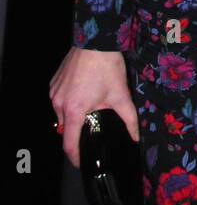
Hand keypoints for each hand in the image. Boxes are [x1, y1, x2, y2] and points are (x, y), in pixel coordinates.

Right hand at [49, 47, 138, 168]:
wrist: (96, 42)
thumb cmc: (107, 68)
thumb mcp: (121, 96)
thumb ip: (129, 120)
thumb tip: (135, 137)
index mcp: (74, 110)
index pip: (69, 143)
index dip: (75, 157)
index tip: (81, 163)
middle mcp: (59, 103)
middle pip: (65, 129)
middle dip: (76, 134)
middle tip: (91, 132)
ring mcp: (54, 92)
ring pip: (60, 115)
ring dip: (72, 117)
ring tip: (89, 112)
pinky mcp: (53, 83)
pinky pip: (58, 101)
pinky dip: (67, 104)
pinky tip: (82, 97)